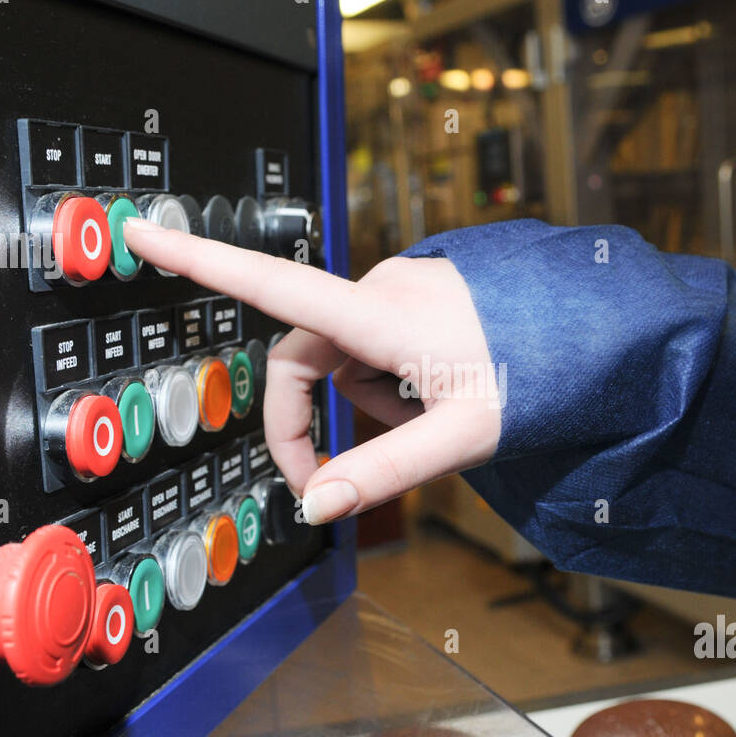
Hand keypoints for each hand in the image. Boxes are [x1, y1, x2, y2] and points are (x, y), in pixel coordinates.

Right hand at [123, 218, 501, 524]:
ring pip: (343, 360)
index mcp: (379, 313)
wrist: (596, 333)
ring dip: (366, 403)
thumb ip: (383, 471)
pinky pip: (374, 346)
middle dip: (310, 425)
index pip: (272, 284)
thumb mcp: (461, 436)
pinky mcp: (415, 296)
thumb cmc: (537, 374)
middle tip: (331, 483)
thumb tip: (318, 505)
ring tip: (431, 416)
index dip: (198, 261)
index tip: (139, 231)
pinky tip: (436, 391)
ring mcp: (398, 289)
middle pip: (302, 360)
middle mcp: (380, 289)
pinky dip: (388, 381)